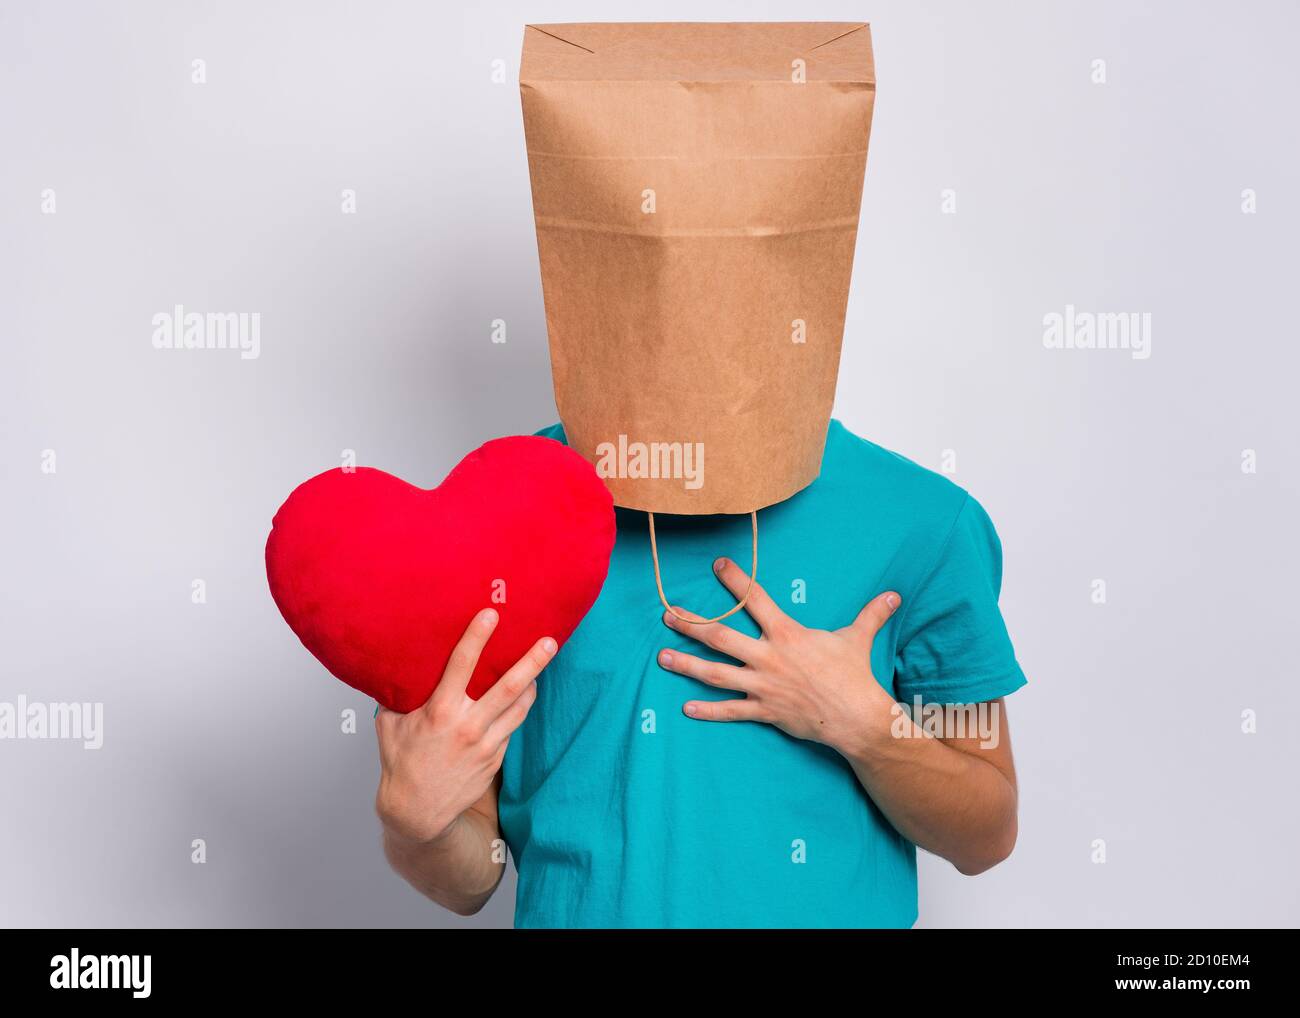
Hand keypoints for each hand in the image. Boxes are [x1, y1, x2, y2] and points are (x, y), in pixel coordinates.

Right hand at [375, 608, 553, 844]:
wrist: (417, 812)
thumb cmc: (400, 763)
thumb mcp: (389, 725)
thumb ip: (396, 696)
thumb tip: (394, 668)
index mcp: (440, 712)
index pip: (462, 665)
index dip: (477, 637)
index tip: (492, 614)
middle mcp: (467, 725)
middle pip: (508, 687)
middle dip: (532, 661)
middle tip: (550, 640)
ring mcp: (485, 744)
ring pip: (519, 707)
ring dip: (533, 684)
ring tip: (541, 664)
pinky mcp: (495, 758)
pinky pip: (511, 727)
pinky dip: (517, 709)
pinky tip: (522, 696)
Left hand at [657, 558, 901, 757]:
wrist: (856, 717)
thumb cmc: (855, 675)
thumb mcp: (859, 639)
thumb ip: (871, 614)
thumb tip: (894, 594)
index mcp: (788, 633)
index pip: (756, 600)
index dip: (736, 581)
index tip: (717, 564)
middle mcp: (768, 657)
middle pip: (722, 637)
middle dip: (692, 625)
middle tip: (667, 615)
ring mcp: (763, 685)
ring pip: (716, 673)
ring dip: (687, 664)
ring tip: (661, 657)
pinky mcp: (764, 711)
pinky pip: (731, 710)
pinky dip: (708, 710)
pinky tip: (686, 708)